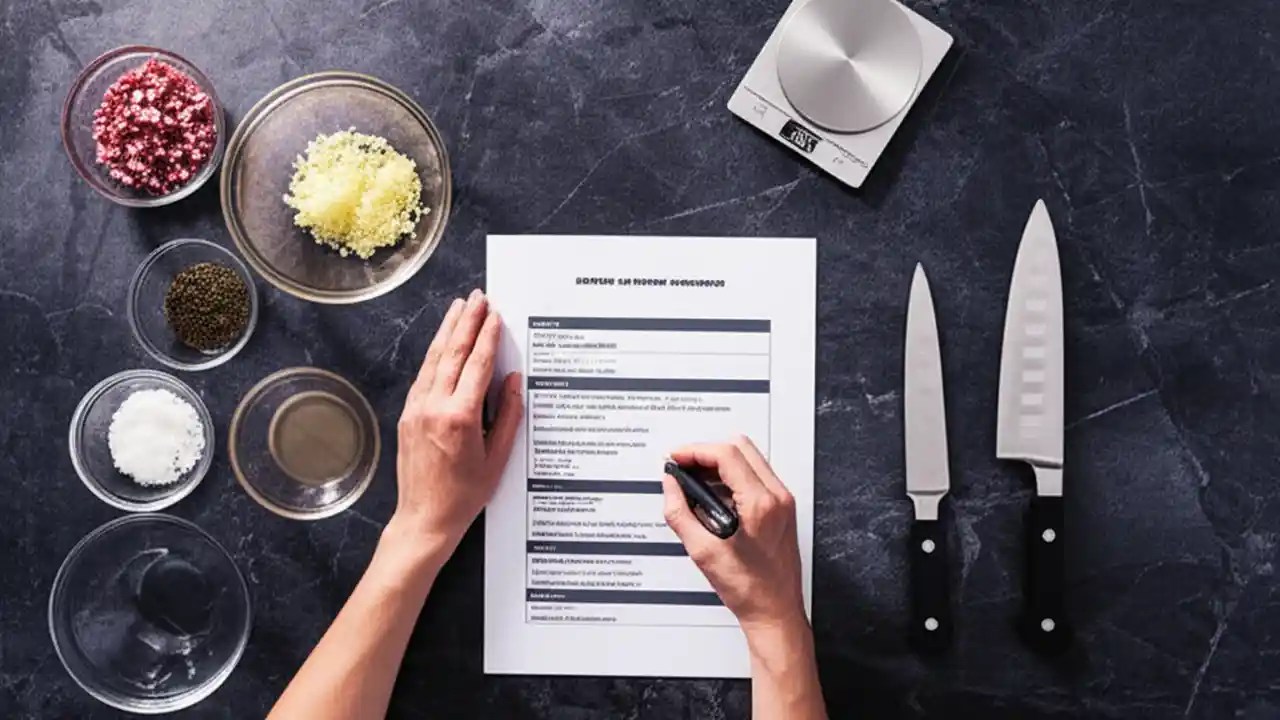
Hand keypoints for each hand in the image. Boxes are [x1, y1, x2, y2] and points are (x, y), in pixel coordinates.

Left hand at [394, 289, 522, 550]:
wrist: (424, 519)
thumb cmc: (464, 496)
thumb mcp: (498, 459)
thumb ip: (508, 416)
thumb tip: (514, 381)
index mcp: (460, 418)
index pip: (476, 365)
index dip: (487, 337)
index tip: (496, 315)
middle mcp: (434, 408)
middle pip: (452, 354)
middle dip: (466, 322)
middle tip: (478, 298)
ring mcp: (416, 410)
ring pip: (433, 360)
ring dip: (447, 331)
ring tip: (459, 308)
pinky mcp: (407, 416)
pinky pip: (424, 377)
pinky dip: (435, 355)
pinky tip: (443, 344)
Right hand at [661, 436, 805, 636]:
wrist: (775, 611)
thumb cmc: (750, 590)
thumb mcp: (703, 552)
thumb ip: (680, 514)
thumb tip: (671, 487)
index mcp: (761, 504)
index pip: (726, 454)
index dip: (695, 451)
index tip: (677, 458)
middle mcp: (778, 497)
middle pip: (740, 447)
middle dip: (707, 452)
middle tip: (684, 466)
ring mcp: (783, 502)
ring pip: (749, 459)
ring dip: (719, 464)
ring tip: (695, 483)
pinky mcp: (782, 508)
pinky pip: (756, 476)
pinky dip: (732, 477)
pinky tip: (714, 496)